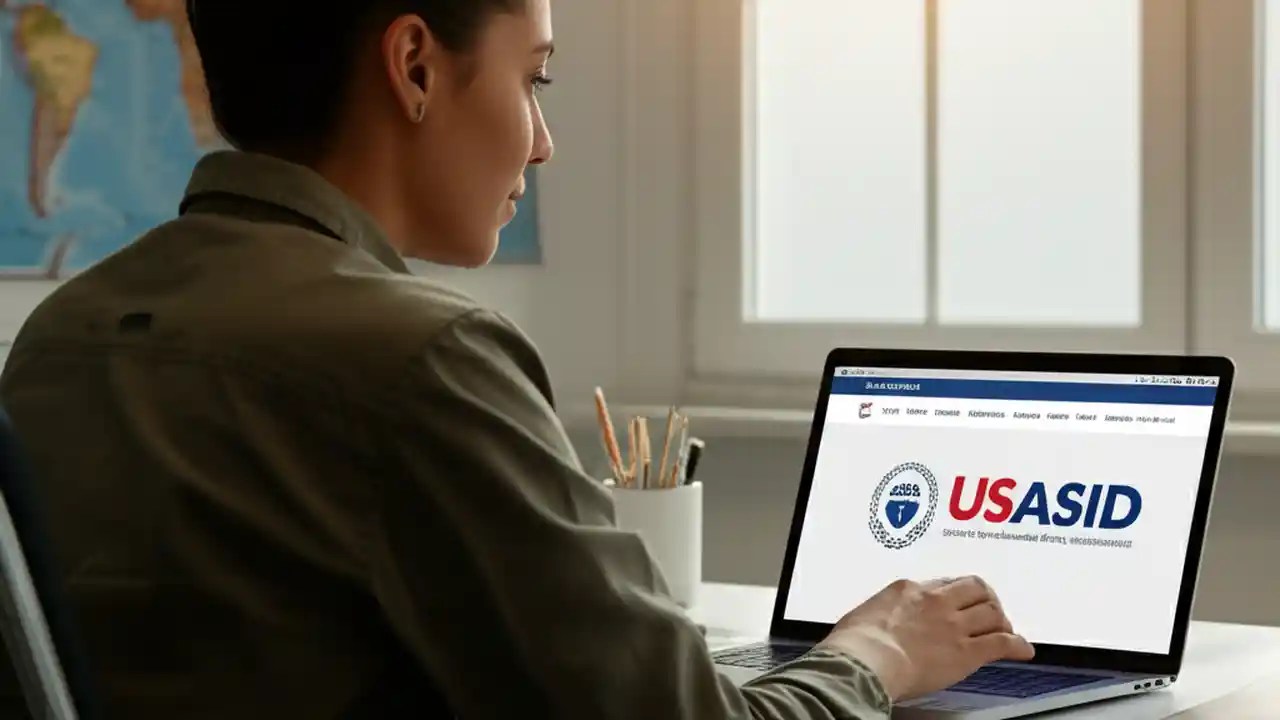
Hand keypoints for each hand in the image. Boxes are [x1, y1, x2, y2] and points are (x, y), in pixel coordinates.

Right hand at [817, 576, 1034, 700]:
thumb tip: (884, 621)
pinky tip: (1023, 650)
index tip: (959, 602)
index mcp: (909, 589)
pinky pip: (1002, 643)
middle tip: (990, 609)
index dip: (956, 593)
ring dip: (1002, 621)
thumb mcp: (866, 613)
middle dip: (987, 598)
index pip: (944, 583)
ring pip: (993, 612)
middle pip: (976, 588)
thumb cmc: (855, 643)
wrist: (865, 660)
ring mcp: (953, 625)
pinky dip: (1017, 645)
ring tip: (1006, 630)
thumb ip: (884, 612)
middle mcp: (936, 601)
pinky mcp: (966, 651)